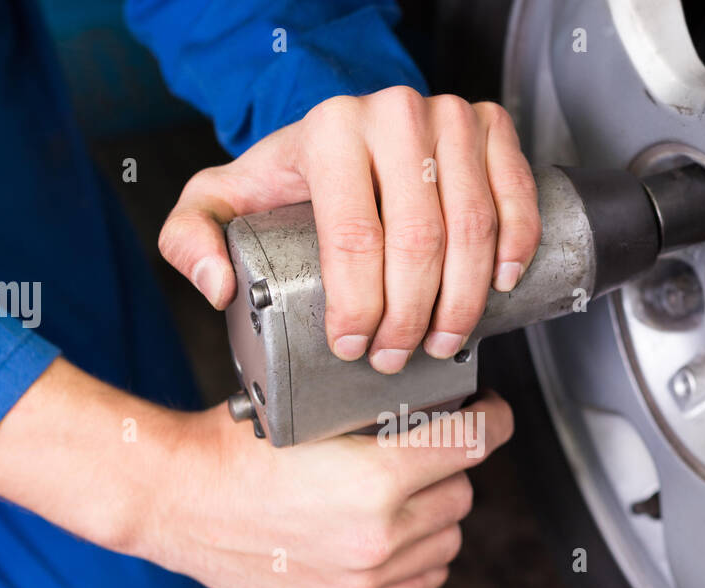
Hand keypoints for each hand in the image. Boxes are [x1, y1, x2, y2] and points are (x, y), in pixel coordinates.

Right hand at [0, 359, 514, 587]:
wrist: (174, 500)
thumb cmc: (230, 450)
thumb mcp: (313, 410)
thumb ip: (384, 418)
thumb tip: (436, 410)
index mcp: (375, 478)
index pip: (475, 442)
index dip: (493, 419)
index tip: (492, 414)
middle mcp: (377, 536)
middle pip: (463, 492)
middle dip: (448, 467)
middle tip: (419, 452)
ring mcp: (362, 580)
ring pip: (448, 541)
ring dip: (434, 515)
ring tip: (397, 497)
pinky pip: (419, 584)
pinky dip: (417, 560)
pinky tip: (390, 538)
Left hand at [158, 86, 541, 373]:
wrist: (342, 135)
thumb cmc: (286, 178)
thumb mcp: (218, 204)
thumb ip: (189, 241)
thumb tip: (218, 287)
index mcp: (330, 128)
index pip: (354, 237)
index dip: (358, 307)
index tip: (352, 348)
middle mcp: (394, 114)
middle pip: (418, 240)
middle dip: (410, 317)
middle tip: (394, 358)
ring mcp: (451, 116)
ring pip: (472, 228)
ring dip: (462, 300)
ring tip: (440, 341)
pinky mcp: (492, 126)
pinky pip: (516, 198)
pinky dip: (515, 249)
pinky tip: (499, 287)